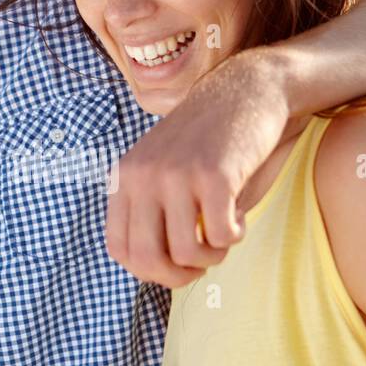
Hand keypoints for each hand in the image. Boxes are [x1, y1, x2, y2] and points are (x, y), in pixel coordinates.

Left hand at [105, 47, 295, 286]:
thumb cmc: (208, 141)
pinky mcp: (214, 174)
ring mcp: (176, 174)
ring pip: (187, 254)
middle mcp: (143, 175)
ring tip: (225, 232)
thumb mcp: (162, 169)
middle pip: (147, 261)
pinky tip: (239, 215)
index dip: (150, 271)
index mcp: (125, 178)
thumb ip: (151, 212)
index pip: (119, 250)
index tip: (176, 263)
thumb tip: (159, 272)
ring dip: (213, 256)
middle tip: (204, 261)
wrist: (246, 90)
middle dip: (180, 276)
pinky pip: (220, 236)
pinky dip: (235, 236)